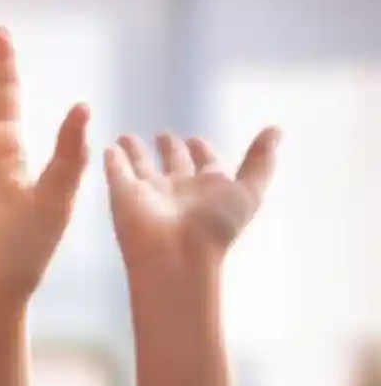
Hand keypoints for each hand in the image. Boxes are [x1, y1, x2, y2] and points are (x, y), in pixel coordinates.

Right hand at [105, 129, 279, 276]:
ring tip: (125, 137)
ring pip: (140, 165)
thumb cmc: (214, 228)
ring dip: (134, 150)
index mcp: (208, 188)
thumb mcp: (248, 192)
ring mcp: (149, 191)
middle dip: (169, 147)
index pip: (206, 163)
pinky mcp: (122, 192)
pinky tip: (109, 147)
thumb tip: (276, 128)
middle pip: (173, 163)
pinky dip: (112, 159)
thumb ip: (261, 161)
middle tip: (163, 134)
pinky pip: (116, 170)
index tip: (196, 139)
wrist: (174, 257)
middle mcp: (179, 188)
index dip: (202, 150)